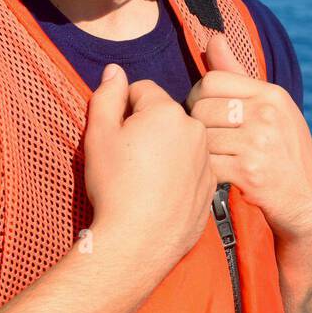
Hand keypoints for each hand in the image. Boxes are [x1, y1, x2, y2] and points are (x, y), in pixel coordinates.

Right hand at [83, 63, 214, 271]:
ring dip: (165, 149)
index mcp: (167, 111)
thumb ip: (107, 96)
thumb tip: (115, 70)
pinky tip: (160, 192)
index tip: (116, 134)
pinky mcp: (212, 184)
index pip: (142, 90)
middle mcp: (195, 129)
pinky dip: (179, 173)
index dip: (123, 109)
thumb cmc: (115, 187)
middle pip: (165, 115)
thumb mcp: (99, 136)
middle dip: (147, 128)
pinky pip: (192, 167)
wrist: (138, 241)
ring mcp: (207, 158)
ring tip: (144, 178)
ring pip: (181, 141)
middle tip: (128, 158)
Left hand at [186, 36, 311, 243]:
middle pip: (201, 108)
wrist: (309, 204)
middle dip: (196, 127)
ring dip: (200, 153)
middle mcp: (267, 114)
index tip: (204, 114)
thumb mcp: (271, 110)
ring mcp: (260, 143)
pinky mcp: (250, 173)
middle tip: (205, 142)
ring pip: (201, 138)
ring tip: (214, 160)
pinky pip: (207, 165)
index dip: (198, 97)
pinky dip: (208, 174)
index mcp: (271, 94)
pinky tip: (218, 177)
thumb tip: (213, 39)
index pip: (212, 80)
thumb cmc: (285, 154)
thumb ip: (238, 75)